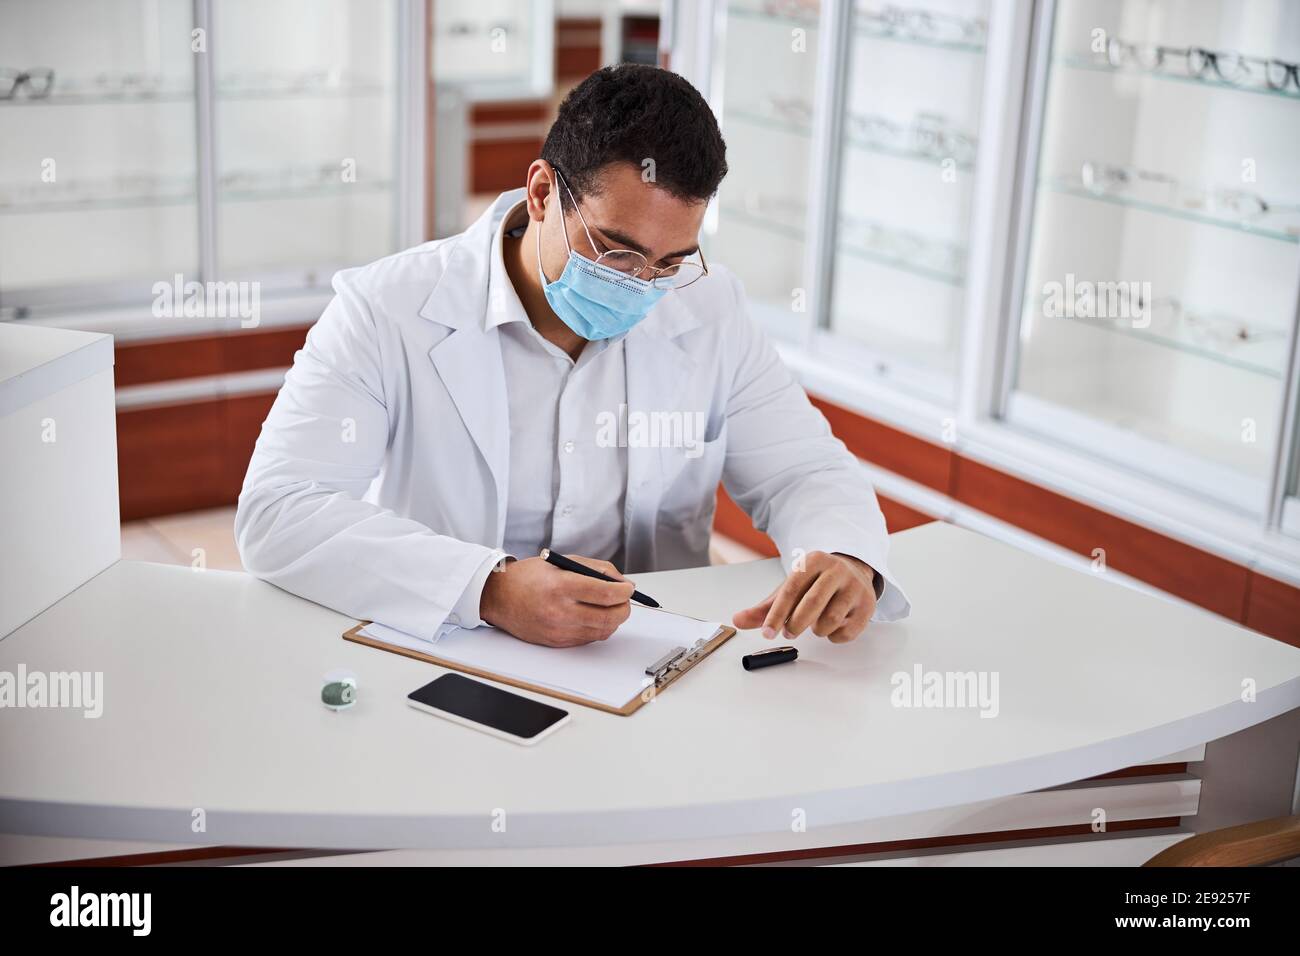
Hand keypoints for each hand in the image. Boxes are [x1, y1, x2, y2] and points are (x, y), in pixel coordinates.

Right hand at [479, 554, 634, 646]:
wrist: (499, 597)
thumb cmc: (529, 577)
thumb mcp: (563, 562)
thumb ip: (597, 570)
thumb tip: (623, 583)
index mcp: (562, 586)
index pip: (606, 594)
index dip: (624, 592)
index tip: (628, 588)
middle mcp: (560, 611)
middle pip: (609, 618)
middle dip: (624, 608)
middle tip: (623, 600)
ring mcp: (558, 630)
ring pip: (602, 631)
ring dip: (612, 619)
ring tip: (607, 606)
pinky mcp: (557, 643)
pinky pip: (588, 639)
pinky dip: (597, 628)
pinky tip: (591, 615)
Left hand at [732, 551, 876, 644]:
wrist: (852, 571)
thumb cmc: (815, 583)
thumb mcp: (789, 589)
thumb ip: (763, 608)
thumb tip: (736, 620)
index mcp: (813, 561)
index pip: (791, 590)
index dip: (777, 614)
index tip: (767, 634)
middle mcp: (836, 570)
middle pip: (812, 605)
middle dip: (795, 625)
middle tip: (789, 633)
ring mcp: (855, 587)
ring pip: (829, 621)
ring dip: (816, 630)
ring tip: (814, 623)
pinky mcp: (868, 605)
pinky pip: (845, 632)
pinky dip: (833, 636)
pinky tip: (832, 625)